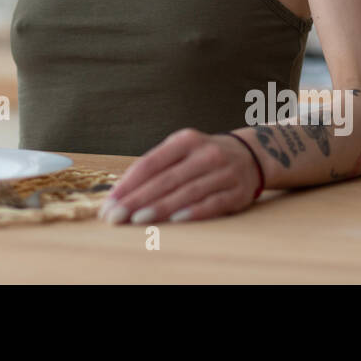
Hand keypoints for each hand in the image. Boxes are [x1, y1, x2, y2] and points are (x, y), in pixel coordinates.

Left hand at [98, 128, 262, 224]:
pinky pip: (213, 203)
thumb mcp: (181, 151)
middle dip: (137, 199)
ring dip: (161, 207)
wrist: (251, 156)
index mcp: (185, 140)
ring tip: (138, 219)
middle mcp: (205, 154)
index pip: (151, 163)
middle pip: (165, 179)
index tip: (110, 202)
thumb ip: (156, 167)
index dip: (128, 183)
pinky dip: (194, 212)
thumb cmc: (202, 157)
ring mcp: (224, 172)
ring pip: (187, 192)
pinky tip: (176, 220)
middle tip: (116, 216)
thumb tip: (120, 192)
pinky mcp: (237, 192)